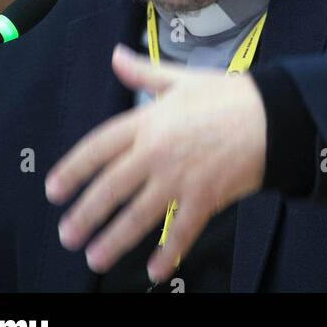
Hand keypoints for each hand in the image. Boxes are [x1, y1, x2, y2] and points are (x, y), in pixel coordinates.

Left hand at [44, 44, 267, 283]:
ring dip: (113, 239)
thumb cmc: (226, 95)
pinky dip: (166, 253)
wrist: (272, 114)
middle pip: (111, 187)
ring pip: (138, 215)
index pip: (99, 147)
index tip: (54, 189)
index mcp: (147, 121)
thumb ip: (143, 73)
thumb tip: (116, 56)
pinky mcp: (204, 197)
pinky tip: (153, 270)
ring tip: (94, 256)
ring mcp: (179, 177)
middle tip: (67, 234)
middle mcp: (156, 151)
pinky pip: (180, 231)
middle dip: (85, 213)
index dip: (72, 169)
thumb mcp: (181, 79)